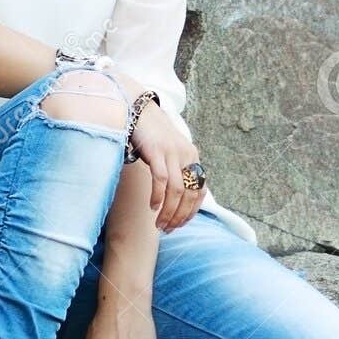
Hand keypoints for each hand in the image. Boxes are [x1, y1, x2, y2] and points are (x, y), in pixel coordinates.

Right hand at [127, 99, 205, 232]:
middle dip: (180, 216)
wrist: (139, 109)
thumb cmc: (151, 135)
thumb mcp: (169, 153)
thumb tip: (175, 198)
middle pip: (189, 194)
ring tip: (159, 224)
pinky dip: (158, 196)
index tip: (180, 224)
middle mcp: (186, 155)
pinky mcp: (157, 151)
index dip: (192, 211)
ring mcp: (172, 153)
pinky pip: (161, 179)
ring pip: (176, 190)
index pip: (200, 191)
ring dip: (169, 211)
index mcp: (192, 157)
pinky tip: (152, 207)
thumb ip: (175, 170)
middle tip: (168, 229)